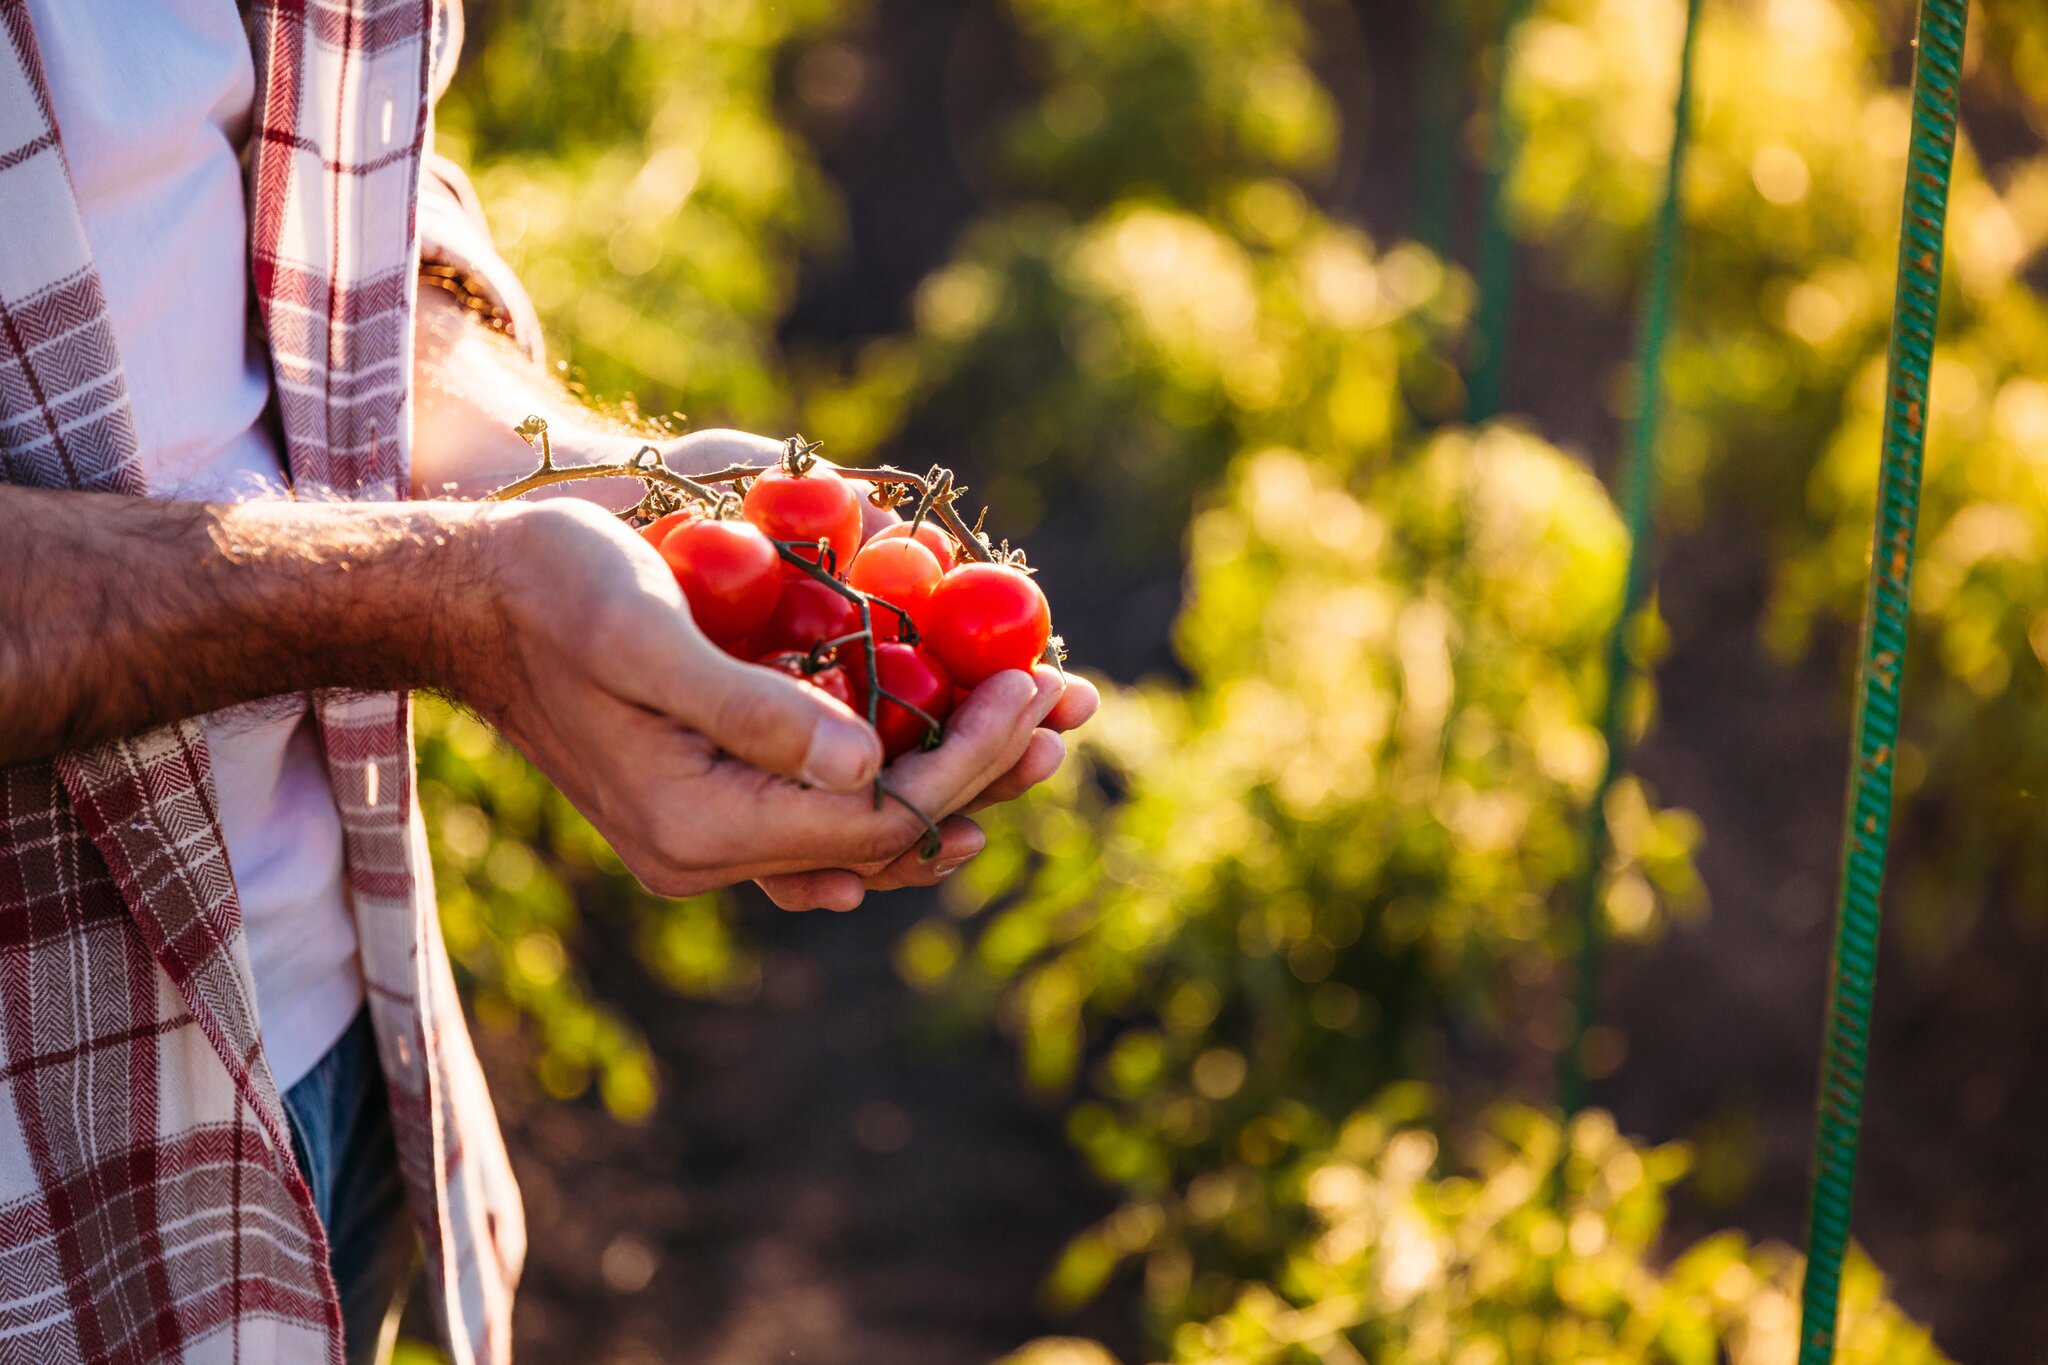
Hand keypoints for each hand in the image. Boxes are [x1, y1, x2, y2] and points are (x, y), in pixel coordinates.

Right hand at [461, 498, 1060, 895]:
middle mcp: (707, 854)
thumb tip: (870, 768)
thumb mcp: (645, 634)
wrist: (469, 600)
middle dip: (983, 769)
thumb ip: (755, 710)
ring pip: (861, 833)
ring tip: (1036, 735)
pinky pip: (822, 819)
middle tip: (1067, 712)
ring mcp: (706, 840)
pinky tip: (942, 765)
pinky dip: (892, 787)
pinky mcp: (707, 807)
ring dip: (953, 780)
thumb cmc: (552, 588)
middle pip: (883, 835)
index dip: (968, 753)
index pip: (874, 813)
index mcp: (699, 823)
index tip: (1033, 683)